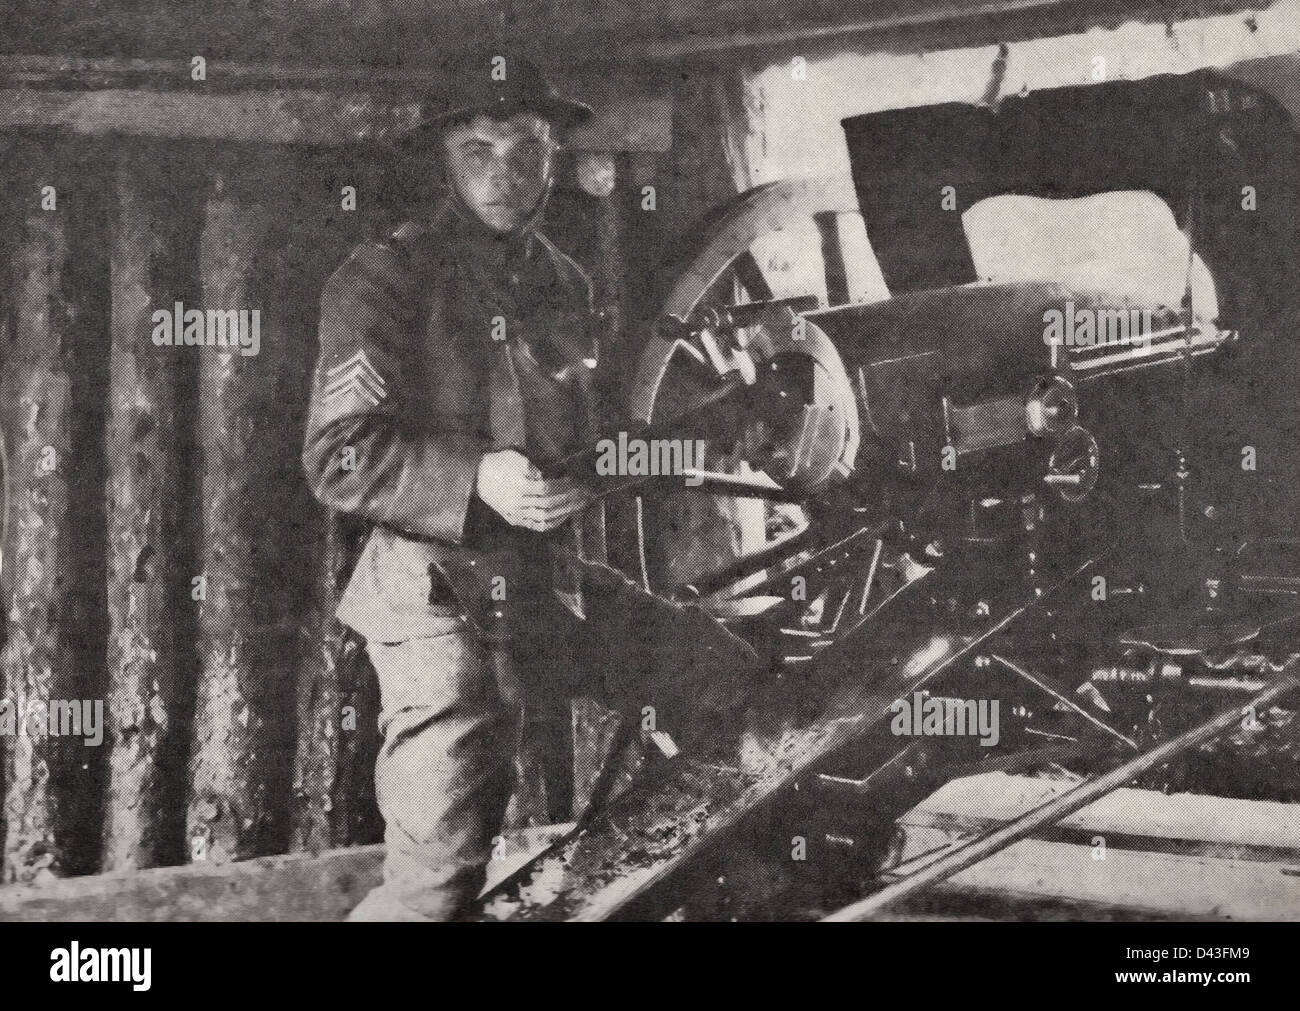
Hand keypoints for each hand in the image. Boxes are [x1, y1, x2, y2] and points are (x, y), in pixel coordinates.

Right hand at [475, 449, 590, 531]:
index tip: (575, 480)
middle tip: (586, 493)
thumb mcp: (516, 459)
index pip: (547, 489)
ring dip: (565, 511)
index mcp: (518, 487)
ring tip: (579, 504)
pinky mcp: (515, 519)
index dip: (564, 486)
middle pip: (549, 504)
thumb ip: (534, 469)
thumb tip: (552, 478)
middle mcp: (518, 503)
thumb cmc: (499, 463)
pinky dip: (553, 523)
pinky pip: (537, 525)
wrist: (477, 476)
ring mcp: (516, 514)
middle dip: (570, 499)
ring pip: (545, 517)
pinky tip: (564, 516)